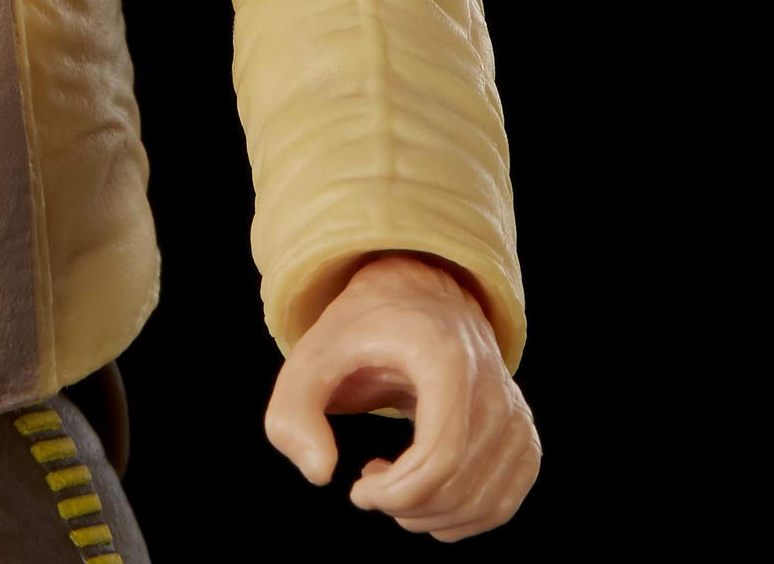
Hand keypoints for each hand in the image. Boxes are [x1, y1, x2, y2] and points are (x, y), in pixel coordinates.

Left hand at [263, 252, 539, 541]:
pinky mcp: (525, 441)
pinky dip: (458, 517)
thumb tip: (319, 473)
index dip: (396, 493)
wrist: (421, 300)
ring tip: (391, 482)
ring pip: (482, 506)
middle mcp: (495, 388)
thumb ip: (293, 407)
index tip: (357, 489)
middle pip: (458, 487)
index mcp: (446, 358)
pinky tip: (423, 489)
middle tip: (368, 484)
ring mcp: (516, 417)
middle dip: (403, 505)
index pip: (440, 457)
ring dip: (428, 515)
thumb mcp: (314, 351)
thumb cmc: (364, 328)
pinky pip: (499, 507)